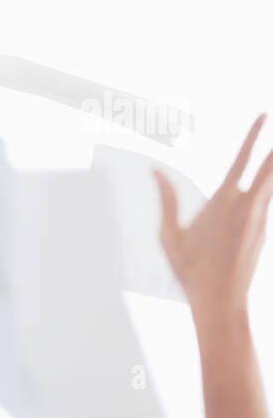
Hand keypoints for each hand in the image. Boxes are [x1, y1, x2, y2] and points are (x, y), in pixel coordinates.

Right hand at [155, 116, 272, 322]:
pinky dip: (261, 199)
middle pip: (269, 169)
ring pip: (268, 188)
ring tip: (272, 158)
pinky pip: (263, 208)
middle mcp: (246, 207)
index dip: (255, 135)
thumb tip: (155, 172)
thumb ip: (166, 200)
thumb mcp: (170, 237)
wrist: (220, 302)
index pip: (243, 159)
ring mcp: (259, 220)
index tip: (264, 115)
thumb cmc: (191, 273)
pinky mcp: (262, 233)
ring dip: (270, 172)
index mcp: (223, 202)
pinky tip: (250, 208)